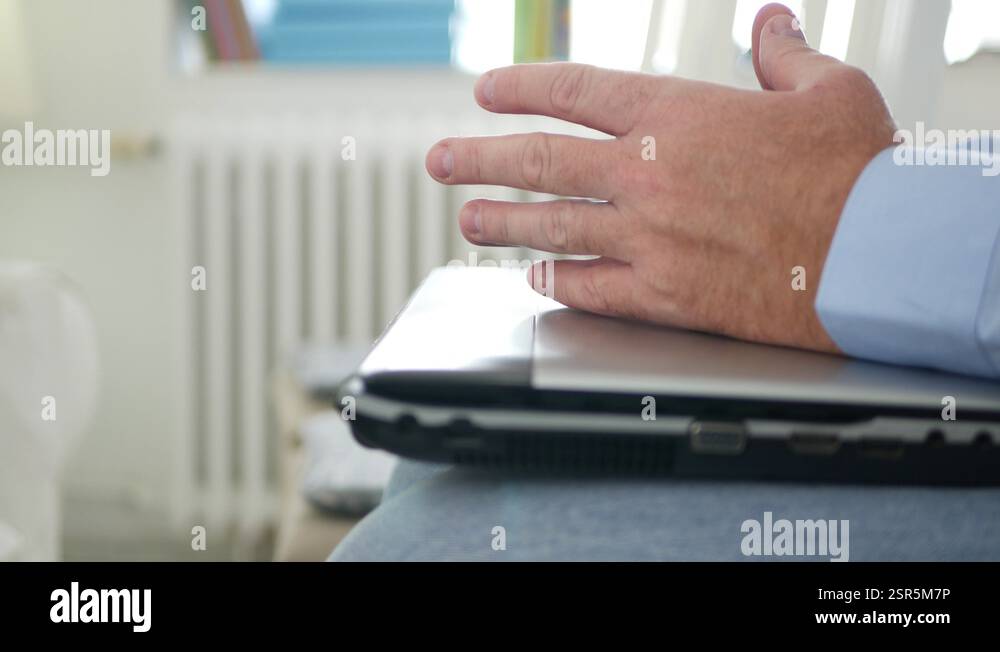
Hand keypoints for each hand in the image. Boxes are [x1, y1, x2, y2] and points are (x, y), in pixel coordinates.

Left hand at [425, 3, 895, 352]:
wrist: (876, 257)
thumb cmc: (856, 173)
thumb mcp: (828, 87)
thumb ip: (783, 51)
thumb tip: (772, 19)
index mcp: (677, 114)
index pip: (576, 89)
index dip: (523, 86)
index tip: (488, 90)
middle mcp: (646, 175)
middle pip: (540, 160)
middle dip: (480, 158)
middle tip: (441, 160)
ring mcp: (648, 238)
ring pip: (550, 226)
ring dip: (500, 224)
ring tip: (467, 220)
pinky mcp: (662, 296)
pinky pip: (590, 287)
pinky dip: (556, 282)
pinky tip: (534, 280)